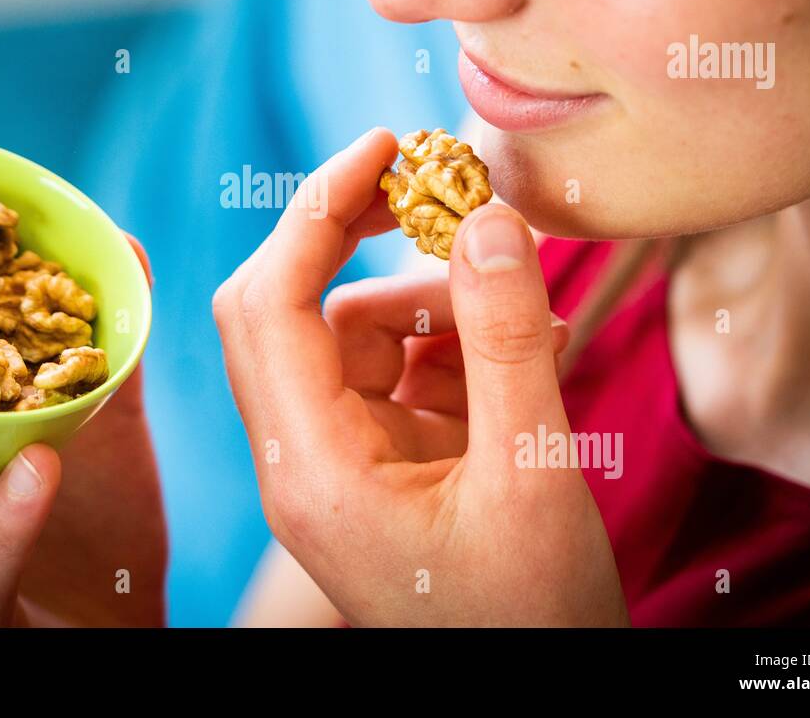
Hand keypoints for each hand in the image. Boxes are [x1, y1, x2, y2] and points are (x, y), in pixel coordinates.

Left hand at [212, 128, 627, 625]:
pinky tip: (524, 356)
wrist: (540, 698)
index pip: (269, 304)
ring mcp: (341, 462)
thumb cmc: (531, 622)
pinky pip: (398, 371)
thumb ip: (506, 340)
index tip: (384, 146)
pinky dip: (455, 347)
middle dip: (360, 241)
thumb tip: (486, 219)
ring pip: (357, 333)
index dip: (316, 210)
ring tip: (531, 321)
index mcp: (312, 468)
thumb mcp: (531, 472)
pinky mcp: (382, 464)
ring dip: (437, 305)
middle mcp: (305, 458)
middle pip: (294, 307)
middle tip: (435, 195)